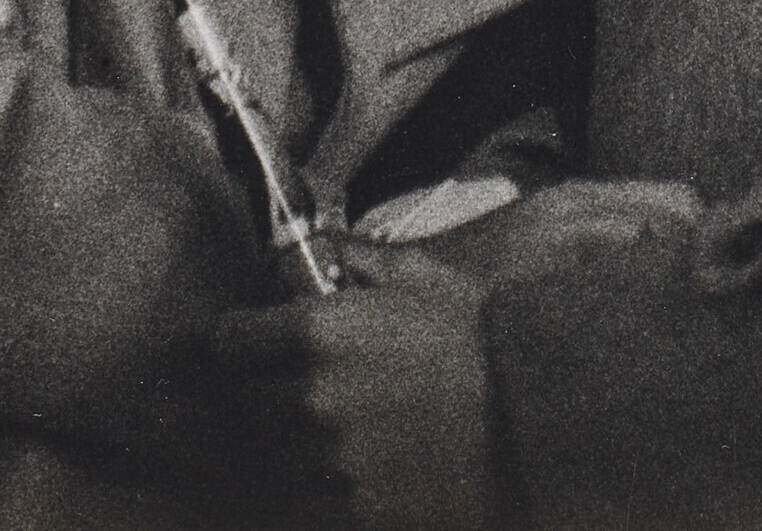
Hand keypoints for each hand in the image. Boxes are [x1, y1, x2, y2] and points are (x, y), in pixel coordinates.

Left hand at [216, 246, 500, 530]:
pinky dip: (316, 485)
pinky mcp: (356, 510)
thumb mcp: (415, 275)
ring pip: (272, 456)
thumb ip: (352, 259)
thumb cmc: (477, 337)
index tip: (249, 340)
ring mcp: (331, 461)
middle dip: (261, 390)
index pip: (229, 341)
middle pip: (245, 403)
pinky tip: (351, 465)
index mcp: (319, 333)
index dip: (237, 338)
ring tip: (330, 427)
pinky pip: (306, 500)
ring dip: (289, 441)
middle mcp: (312, 399)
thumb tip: (310, 255)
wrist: (532, 416)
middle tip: (293, 383)